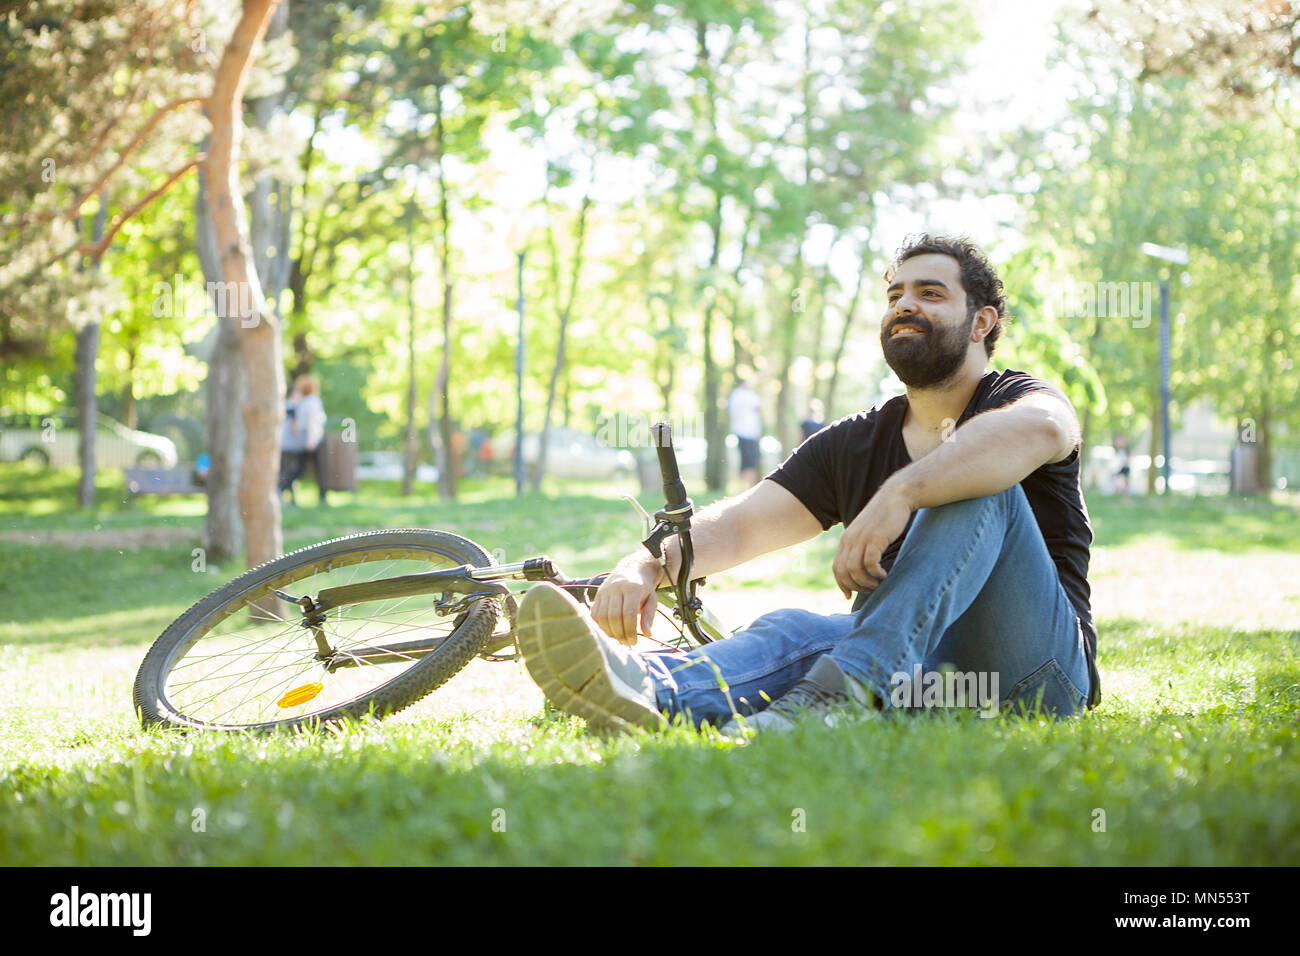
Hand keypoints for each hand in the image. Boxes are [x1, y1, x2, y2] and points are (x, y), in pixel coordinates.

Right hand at [591, 555, 662, 645]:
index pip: (629, 613)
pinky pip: (594, 614)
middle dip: (619, 634)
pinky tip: (609, 631)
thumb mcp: (652, 600)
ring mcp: (605, 591)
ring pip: (602, 616)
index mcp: (633, 588)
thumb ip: (649, 617)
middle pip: (613, 616)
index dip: (630, 630)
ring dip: (609, 632)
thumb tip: (647, 634)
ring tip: (618, 639)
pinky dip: (600, 626)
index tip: (634, 641)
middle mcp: (616, 588)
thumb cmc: (643, 588)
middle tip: (626, 643)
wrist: (631, 569)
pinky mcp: (597, 595)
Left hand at [832, 478, 912, 598]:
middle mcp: (850, 540)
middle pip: (844, 572)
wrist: (895, 497)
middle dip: (855, 587)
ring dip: (866, 582)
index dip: (842, 585)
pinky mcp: (875, 539)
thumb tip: (860, 566)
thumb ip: (860, 546)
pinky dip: (876, 573)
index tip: (849, 596)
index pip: (836, 568)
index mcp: (845, 540)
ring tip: (877, 584)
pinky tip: (884, 575)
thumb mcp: (866, 532)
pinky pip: (870, 563)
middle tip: (869, 590)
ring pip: (855, 570)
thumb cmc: (884, 517)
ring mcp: (861, 539)